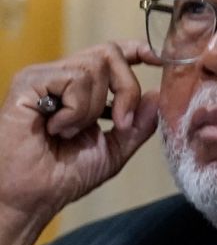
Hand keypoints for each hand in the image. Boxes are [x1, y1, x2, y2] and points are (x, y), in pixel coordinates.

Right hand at [0, 41, 163, 244]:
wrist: (31, 196)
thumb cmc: (63, 176)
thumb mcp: (114, 149)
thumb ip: (139, 124)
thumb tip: (159, 94)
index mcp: (82, 90)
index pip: (112, 54)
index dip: (137, 49)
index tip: (157, 58)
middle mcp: (63, 78)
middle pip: (111, 54)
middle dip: (126, 89)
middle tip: (118, 122)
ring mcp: (45, 77)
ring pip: (95, 65)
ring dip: (94, 107)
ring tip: (71, 132)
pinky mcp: (29, 81)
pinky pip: (73, 79)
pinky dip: (76, 110)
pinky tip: (56, 128)